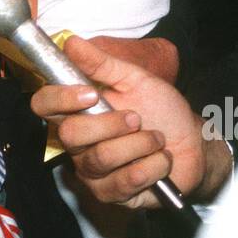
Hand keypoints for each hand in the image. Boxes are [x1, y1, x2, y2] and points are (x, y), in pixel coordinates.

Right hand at [31, 36, 220, 208]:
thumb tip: (71, 42)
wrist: (193, 143)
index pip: (43, 105)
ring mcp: (93, 173)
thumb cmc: (160, 110)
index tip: (90, 93)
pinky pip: (126, 181)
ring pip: (102, 158)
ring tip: (157, 139)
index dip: (60, 99)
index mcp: (76, 113)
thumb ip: (102, 64)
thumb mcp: (134, 79)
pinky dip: (153, 165)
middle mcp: (78, 145)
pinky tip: (161, 160)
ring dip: (140, 144)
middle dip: (112, 124)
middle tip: (138, 118)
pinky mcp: (112, 195)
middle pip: (71, 135)